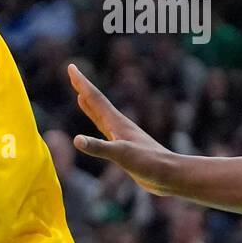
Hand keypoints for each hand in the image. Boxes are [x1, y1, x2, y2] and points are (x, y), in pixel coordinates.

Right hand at [67, 63, 179, 196]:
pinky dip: (97, 122)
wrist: (170, 175)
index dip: (81, 83)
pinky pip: (104, 129)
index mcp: (116, 123)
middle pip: (97, 102)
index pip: (95, 98)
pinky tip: (98, 124)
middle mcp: (118, 125)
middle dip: (83, 88)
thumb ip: (98, 147)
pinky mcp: (123, 146)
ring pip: (101, 114)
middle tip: (73, 73)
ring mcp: (121, 135)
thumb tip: (76, 140)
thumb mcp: (121, 154)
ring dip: (89, 104)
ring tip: (80, 95)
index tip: (71, 67)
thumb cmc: (149, 164)